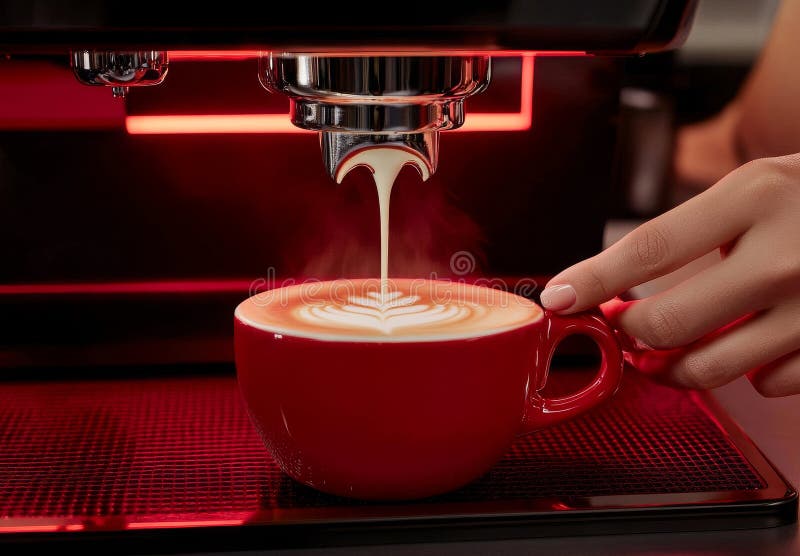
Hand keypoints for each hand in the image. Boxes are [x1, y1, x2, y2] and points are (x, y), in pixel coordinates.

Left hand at [540, 153, 799, 396]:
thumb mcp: (758, 187)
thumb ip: (693, 234)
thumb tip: (616, 283)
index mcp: (757, 197)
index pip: (648, 249)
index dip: (593, 280)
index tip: (559, 297)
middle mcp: (786, 254)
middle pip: (666, 322)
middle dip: (630, 332)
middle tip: (624, 324)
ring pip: (708, 367)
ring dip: (671, 365)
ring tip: (665, 351)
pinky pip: (767, 383)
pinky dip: (746, 371)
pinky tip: (749, 344)